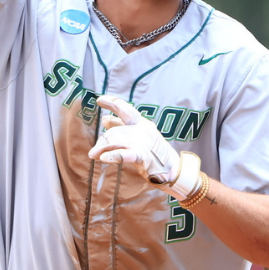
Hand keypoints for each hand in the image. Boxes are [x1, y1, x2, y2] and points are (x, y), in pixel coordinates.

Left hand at [86, 95, 202, 199]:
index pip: (126, 109)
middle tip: (94, 151)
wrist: (173, 169)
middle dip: (103, 140)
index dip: (112, 103)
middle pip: (117, 130)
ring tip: (94, 155)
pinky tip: (104, 158)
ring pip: (117, 140)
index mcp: (143, 124)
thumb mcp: (140, 136)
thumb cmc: (155, 153)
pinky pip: (125, 155)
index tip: (99, 100)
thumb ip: (123, 128)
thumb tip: (105, 119)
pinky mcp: (144, 157)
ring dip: (103, 148)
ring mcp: (144, 143)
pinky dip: (113, 155)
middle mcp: (143, 130)